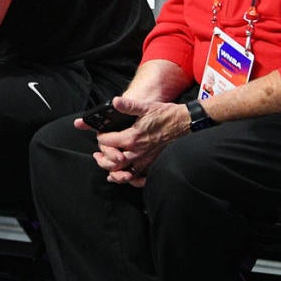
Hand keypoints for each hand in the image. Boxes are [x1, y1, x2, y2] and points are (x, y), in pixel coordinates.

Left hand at [76, 96, 190, 186]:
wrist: (183, 123)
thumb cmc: (165, 115)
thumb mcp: (146, 107)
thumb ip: (128, 105)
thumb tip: (115, 101)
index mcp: (132, 137)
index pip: (107, 143)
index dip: (100, 139)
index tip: (100, 135)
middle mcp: (137, 152)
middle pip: (112, 162)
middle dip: (102, 159)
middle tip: (97, 154)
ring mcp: (144, 160)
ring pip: (123, 173)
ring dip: (112, 171)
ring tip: (107, 167)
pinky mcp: (151, 164)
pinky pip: (137, 178)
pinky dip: (129, 179)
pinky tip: (125, 175)